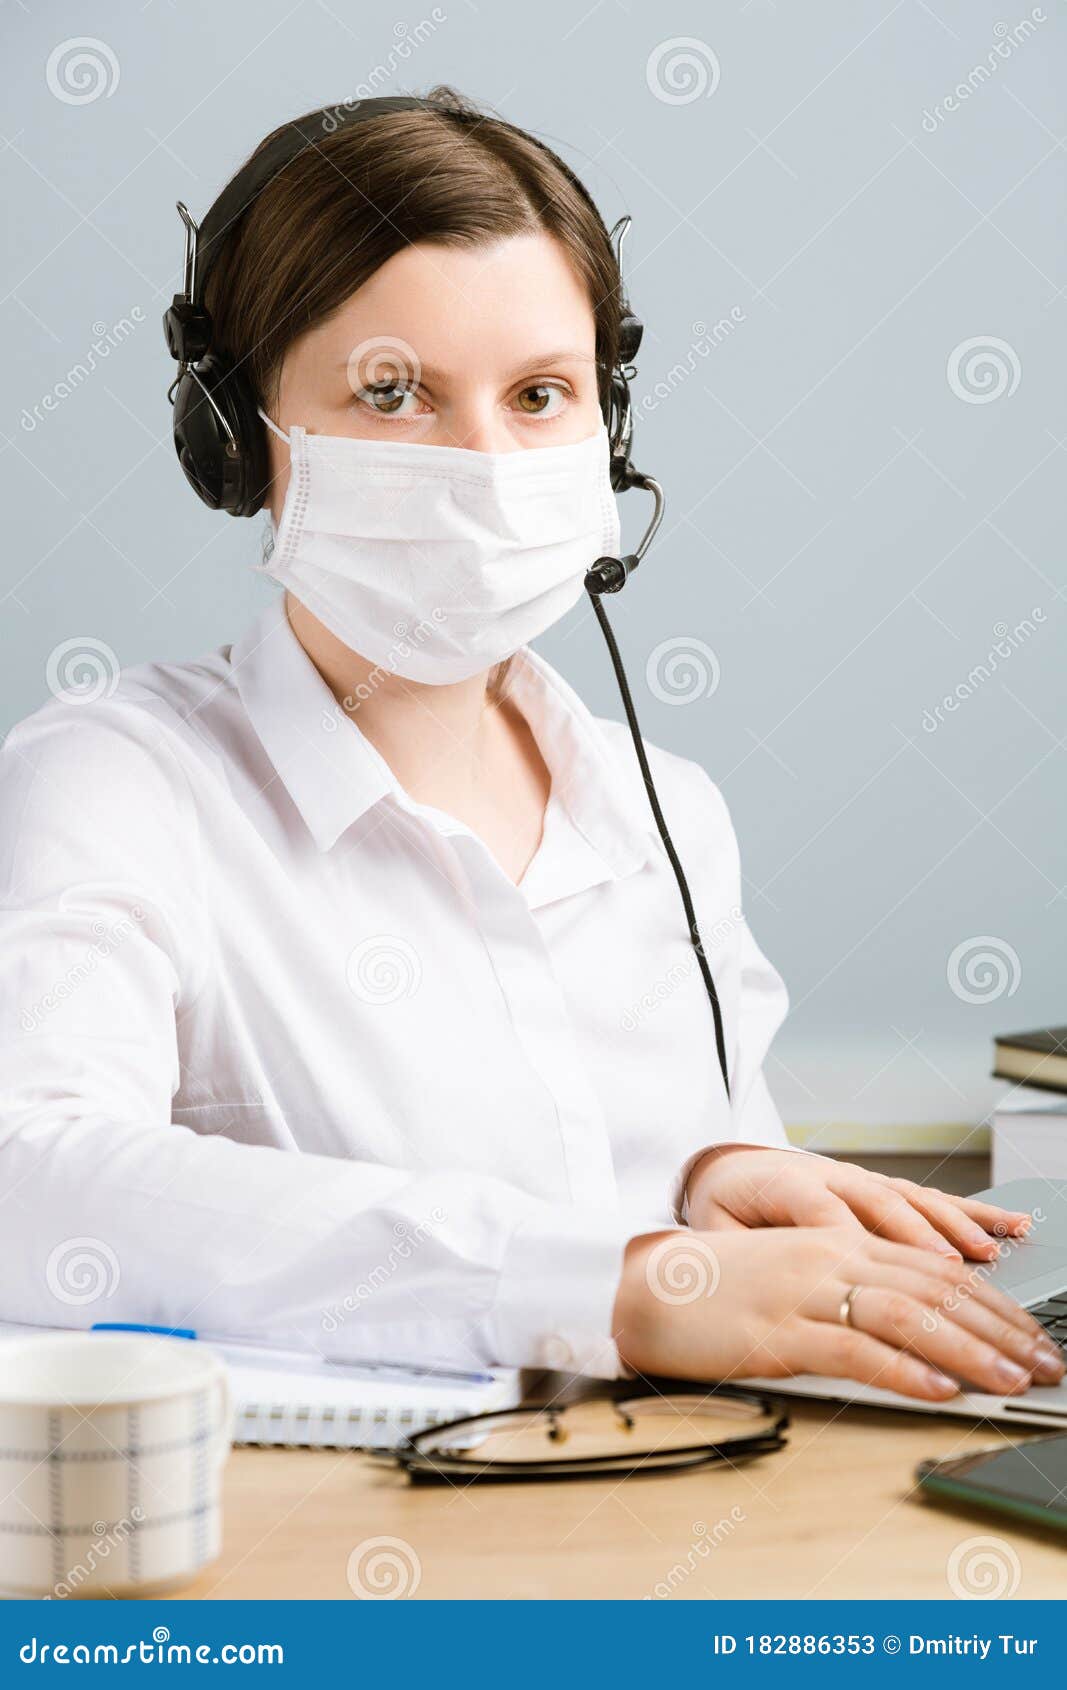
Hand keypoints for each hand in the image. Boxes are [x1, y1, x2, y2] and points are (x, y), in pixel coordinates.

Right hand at [612, 1225, 1064, 1400]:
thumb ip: (849, 1293)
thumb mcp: (793, 1278)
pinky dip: (903, 1370)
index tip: (1032, 1337)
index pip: (935, 1272)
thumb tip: (915, 1332)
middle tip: (1046, 1363)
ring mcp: (806, 1291)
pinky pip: (854, 1349)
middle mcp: (831, 1257)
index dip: (993, 1305)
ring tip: (1011, 1378)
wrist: (646, 1285)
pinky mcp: (780, 1330)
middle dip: (1001, 1329)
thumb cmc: (718, 1288)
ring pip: (908, 1315)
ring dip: (970, 1350)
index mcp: (838, 1243)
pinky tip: (937, 1388)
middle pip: (935, 1289)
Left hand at [686, 1145, 1031, 1262]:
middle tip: (955, 1272)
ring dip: (956, 1229)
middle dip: (921, 1240)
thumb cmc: (726, 1209)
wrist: (731, 1170)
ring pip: (915, 1202)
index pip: (823, 1212)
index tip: (878, 1271)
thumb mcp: (715, 1229)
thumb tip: (747, 1272)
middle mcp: (832, 1176)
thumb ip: (735, 1248)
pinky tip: (1008, 1226)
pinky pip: (932, 1200)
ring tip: (988, 1255)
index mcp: (785, 1183)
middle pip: (882, 1206)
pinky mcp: (884, 1190)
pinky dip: (972, 1213)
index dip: (851, 1240)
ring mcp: (863, 1180)